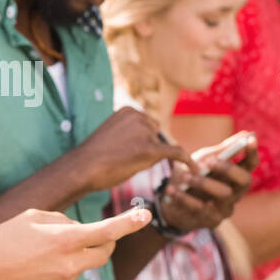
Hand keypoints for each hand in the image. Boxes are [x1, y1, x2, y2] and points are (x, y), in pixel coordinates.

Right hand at [0, 206, 152, 279]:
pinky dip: (58, 270)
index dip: (130, 222)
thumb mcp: (32, 217)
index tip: (145, 214)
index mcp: (65, 240)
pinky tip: (34, 268)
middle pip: (104, 252)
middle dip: (106, 241)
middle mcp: (69, 264)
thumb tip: (78, 230)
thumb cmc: (2, 240)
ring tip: (40, 253)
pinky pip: (66, 278)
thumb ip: (62, 221)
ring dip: (74, 256)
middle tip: (96, 234)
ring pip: (82, 265)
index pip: (107, 231)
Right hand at [70, 107, 194, 193]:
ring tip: (126, 163)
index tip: (131, 151)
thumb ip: (130, 132)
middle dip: (147, 146)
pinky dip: (188, 160)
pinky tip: (196, 168)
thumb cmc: (93, 156)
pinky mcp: (150, 149)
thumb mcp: (112, 134)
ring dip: (150, 156)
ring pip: (161, 145)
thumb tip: (149, 143)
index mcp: (128, 110)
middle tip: (124, 158)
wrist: (83, 168)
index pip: (146, 125)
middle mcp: (139, 116)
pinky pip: (176, 152)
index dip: (141, 140)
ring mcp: (145, 133)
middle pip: (156, 134)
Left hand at [157, 132, 257, 231]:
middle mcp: (236, 192)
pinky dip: (185, 198)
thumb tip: (245, 134)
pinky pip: (202, 208)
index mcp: (235, 175)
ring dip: (203, 183)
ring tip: (184, 176)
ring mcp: (226, 208)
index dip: (252, 152)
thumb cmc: (192, 176)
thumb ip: (223, 150)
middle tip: (209, 161)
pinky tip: (172, 190)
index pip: (251, 163)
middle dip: (228, 169)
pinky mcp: (212, 220)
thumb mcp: (204, 160)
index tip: (250, 139)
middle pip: (244, 180)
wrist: (170, 202)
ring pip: (223, 194)